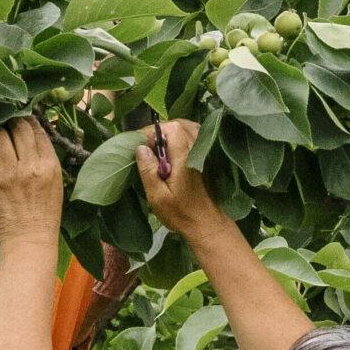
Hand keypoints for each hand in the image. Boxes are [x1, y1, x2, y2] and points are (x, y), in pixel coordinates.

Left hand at [0, 119, 63, 245]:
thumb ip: (46, 157)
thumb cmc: (45, 211)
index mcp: (50, 164)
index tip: (23, 119)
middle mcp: (31, 165)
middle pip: (18, 128)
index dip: (29, 120)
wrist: (29, 237)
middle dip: (12, 123)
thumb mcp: (56, 181)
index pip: (38, 130)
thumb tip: (36, 133)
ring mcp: (10, 174)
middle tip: (8, 126)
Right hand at [136, 119, 221, 233]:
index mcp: (185, 157)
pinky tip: (174, 150)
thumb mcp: (157, 196)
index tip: (143, 146)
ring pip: (190, 127)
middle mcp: (198, 150)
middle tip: (149, 146)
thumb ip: (148, 170)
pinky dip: (184, 136)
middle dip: (162, 130)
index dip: (154, 131)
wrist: (207, 225)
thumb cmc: (180, 213)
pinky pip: (197, 136)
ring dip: (173, 132)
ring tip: (159, 147)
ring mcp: (206, 153)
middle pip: (181, 124)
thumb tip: (140, 148)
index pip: (171, 128)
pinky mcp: (208, 158)